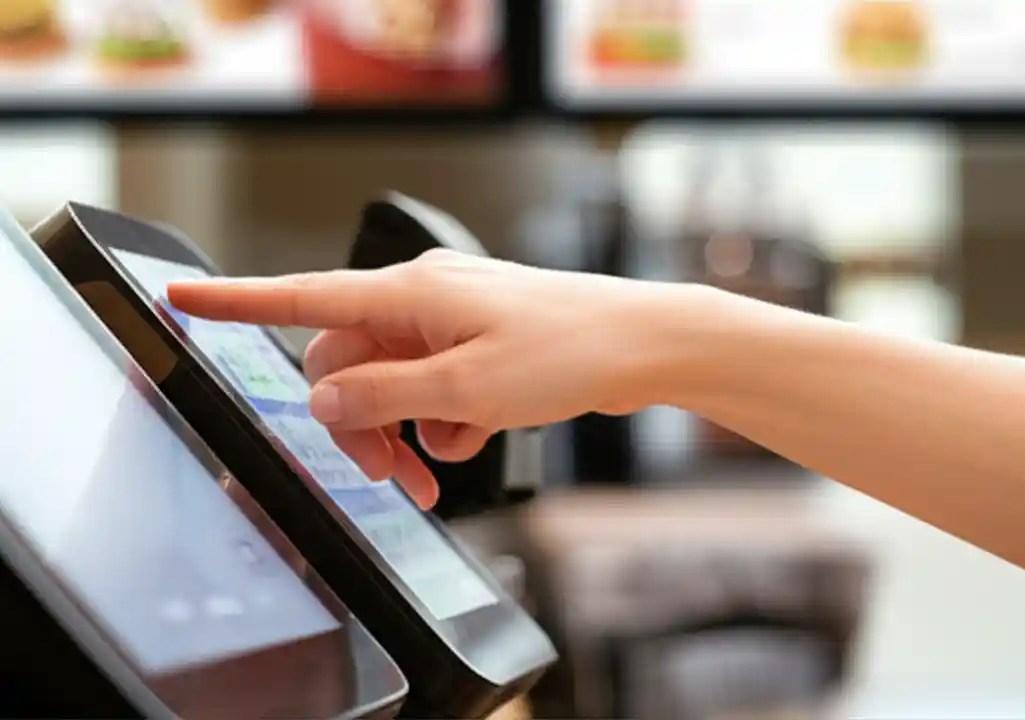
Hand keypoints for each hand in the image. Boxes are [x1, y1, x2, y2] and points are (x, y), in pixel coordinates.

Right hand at [167, 250, 684, 506]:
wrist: (642, 345)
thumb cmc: (566, 351)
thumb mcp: (464, 391)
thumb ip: (382, 398)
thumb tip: (321, 402)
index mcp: (407, 295)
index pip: (302, 297)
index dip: (235, 301)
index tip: (180, 294)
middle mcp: (421, 302)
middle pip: (345, 366)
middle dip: (358, 424)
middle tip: (388, 475)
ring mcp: (451, 324)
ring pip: (389, 386)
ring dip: (403, 433)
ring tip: (443, 465)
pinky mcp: (477, 348)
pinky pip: (431, 392)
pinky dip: (443, 424)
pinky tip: (477, 436)